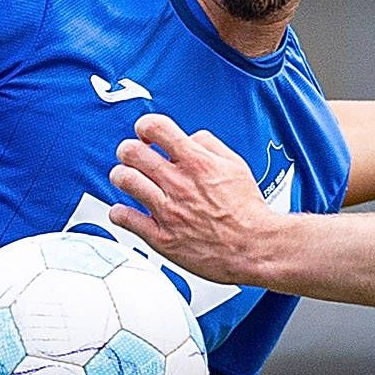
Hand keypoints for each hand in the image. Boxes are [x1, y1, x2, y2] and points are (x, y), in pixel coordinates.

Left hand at [109, 112, 284, 288]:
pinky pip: (125, 218)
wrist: (254, 248)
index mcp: (197, 162)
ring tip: (126, 180)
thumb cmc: (247, 211)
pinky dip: (119, 212)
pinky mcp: (160, 237)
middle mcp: (178, 183)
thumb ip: (209, 146)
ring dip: (120, 176)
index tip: (145, 134)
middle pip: (131, 152)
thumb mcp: (236, 166)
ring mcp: (167, 210)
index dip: (145, 127)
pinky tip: (126, 210)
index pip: (156, 127)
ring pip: (124, 180)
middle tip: (132, 157)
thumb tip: (189, 137)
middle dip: (128, 150)